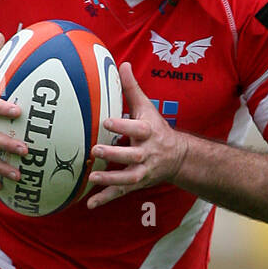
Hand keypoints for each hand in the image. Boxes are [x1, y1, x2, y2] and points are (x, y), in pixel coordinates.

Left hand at [87, 62, 187, 207]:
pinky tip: (89, 204)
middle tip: (95, 149)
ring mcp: (143, 171)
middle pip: (132, 155)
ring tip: (92, 177)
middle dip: (115, 154)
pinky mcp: (136, 184)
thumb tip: (122, 64)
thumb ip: (132, 89)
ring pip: (128, 178)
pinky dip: (105, 199)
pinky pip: (120, 193)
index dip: (123, 125)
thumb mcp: (147, 108)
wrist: (178, 157)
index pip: (137, 128)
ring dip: (110, 179)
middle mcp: (147, 153)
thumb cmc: (157, 128)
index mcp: (149, 132)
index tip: (106, 121)